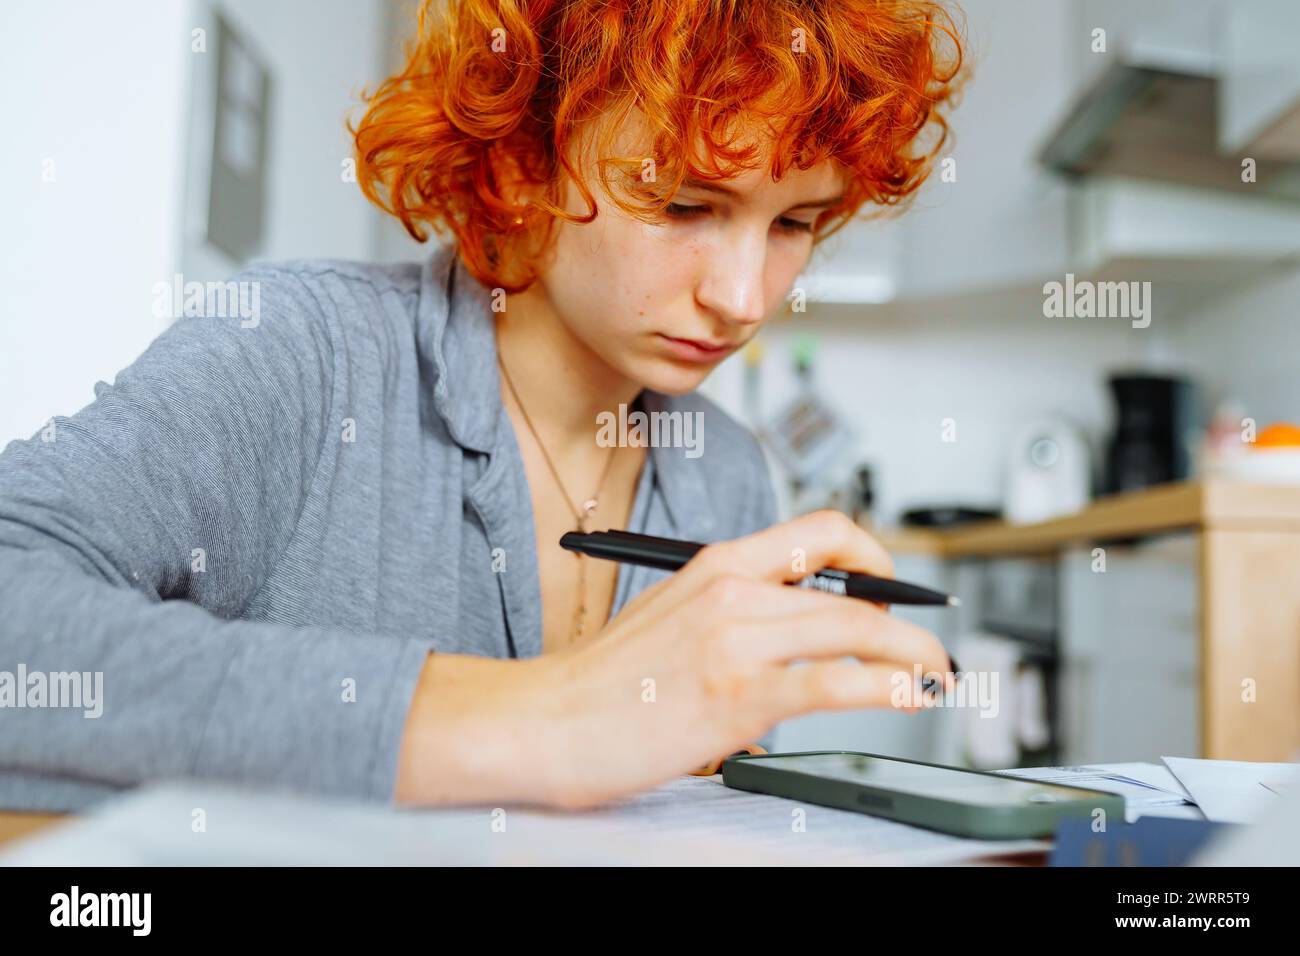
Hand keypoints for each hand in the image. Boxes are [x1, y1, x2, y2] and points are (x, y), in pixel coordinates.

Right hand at [395, 510, 951, 809]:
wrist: (543, 721)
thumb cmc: (598, 681)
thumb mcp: (670, 616)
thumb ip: (732, 612)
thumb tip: (790, 631)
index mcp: (715, 565)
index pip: (818, 530)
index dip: (873, 550)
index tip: (891, 580)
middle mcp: (732, 591)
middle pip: (851, 592)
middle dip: (906, 623)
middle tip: (925, 651)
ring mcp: (737, 641)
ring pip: (856, 630)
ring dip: (911, 656)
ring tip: (932, 677)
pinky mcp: (739, 695)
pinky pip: (837, 681)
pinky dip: (888, 686)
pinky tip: (908, 695)